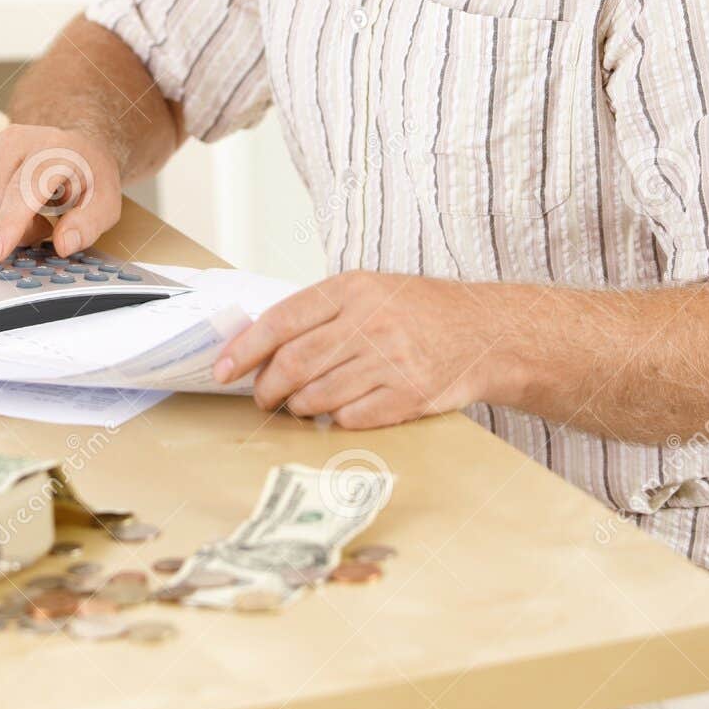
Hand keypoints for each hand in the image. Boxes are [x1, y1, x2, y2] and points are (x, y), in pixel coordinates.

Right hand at [0, 124, 121, 262]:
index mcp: (54, 149)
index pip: (22, 190)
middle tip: (40, 225)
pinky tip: (3, 204)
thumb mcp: (105, 202)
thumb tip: (63, 245)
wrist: (71, 145)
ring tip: (22, 213)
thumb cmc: (86, 175)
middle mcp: (16, 139)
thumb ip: (89, 225)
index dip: (8, 224)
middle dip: (12, 230)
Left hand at [213, 271, 505, 428]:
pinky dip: (335, 419)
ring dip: (299, 407)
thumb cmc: (419, 311)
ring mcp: (391, 361)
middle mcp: (370, 322)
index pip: (281, 321)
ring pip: (317, 396)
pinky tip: (339, 410)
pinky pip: (350, 418)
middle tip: (261, 397)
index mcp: (353, 289)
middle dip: (266, 388)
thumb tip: (259, 343)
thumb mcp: (370, 291)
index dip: (244, 349)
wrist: (486, 332)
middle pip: (293, 365)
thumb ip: (320, 313)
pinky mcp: (408, 396)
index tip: (222, 370)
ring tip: (301, 404)